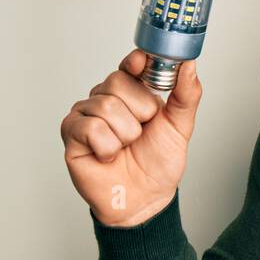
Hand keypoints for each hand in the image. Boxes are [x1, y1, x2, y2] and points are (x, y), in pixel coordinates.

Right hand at [60, 50, 201, 226]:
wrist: (146, 198)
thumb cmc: (158, 162)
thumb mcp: (180, 125)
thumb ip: (186, 94)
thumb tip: (189, 64)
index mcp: (132, 92)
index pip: (130, 65)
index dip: (135, 62)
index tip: (141, 62)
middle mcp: (106, 98)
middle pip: (117, 83)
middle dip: (139, 113)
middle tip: (141, 133)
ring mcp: (86, 114)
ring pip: (106, 107)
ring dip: (126, 135)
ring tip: (126, 147)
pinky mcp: (71, 133)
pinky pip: (90, 128)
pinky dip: (108, 146)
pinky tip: (109, 155)